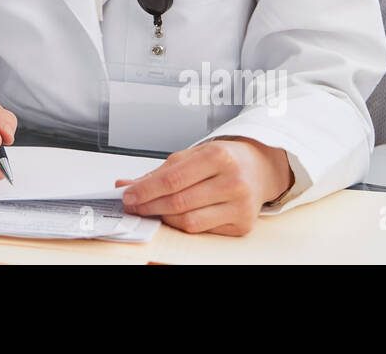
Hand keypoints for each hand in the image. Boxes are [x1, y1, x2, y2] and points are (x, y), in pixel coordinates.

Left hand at [113, 137, 293, 235]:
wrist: (258, 168)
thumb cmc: (223, 160)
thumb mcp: (192, 155)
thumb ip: (159, 172)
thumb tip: (127, 185)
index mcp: (218, 156)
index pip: (173, 179)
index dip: (146, 190)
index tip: (128, 195)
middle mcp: (233, 181)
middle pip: (179, 201)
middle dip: (149, 205)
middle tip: (133, 205)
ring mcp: (240, 205)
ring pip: (189, 221)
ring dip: (163, 218)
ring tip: (151, 210)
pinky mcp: (242, 224)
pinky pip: (202, 230)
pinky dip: (182, 225)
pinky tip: (174, 216)